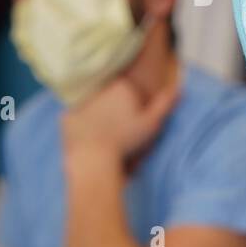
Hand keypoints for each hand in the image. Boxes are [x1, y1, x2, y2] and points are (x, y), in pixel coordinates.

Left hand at [60, 72, 181, 163]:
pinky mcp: (66, 116)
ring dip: (97, 117)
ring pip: (93, 107)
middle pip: (109, 96)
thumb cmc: (125, 141)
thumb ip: (164, 104)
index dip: (132, 106)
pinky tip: (89, 141)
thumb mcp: (151, 124)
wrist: (93, 159)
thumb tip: (179, 88)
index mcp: (120, 86)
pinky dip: (81, 129)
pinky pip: (76, 120)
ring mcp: (79, 101)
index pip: (128, 89)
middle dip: (114, 109)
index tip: (132, 121)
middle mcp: (98, 88)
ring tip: (103, 138)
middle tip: (118, 132)